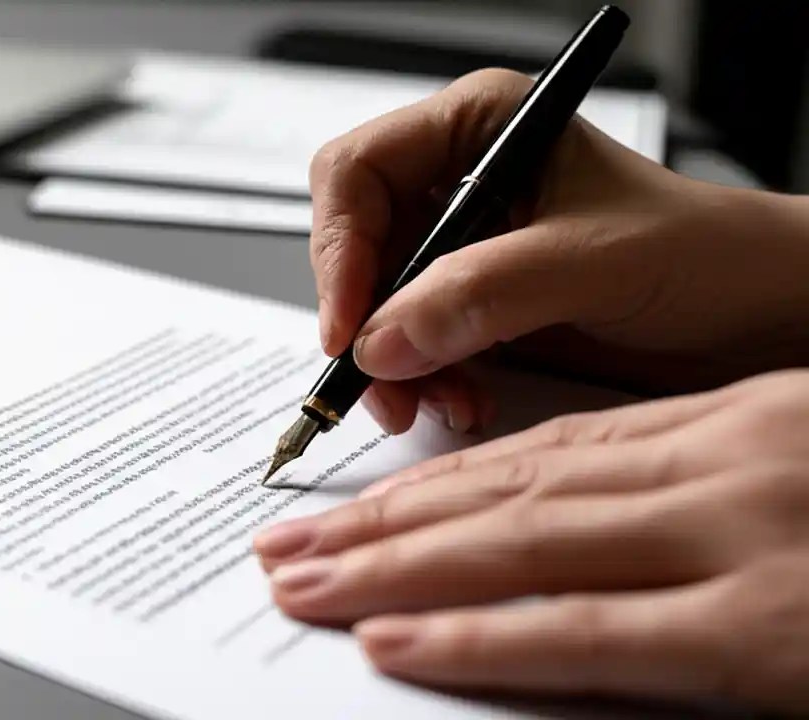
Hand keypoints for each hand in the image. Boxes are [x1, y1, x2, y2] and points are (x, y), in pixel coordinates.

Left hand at [254, 369, 808, 714]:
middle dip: (384, 520)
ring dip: (394, 567)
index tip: (361, 502)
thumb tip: (592, 519)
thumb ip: (700, 486)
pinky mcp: (761, 626)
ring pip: (520, 543)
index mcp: (733, 422)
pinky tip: (392, 641)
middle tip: (290, 543)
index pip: (550, 448)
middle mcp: (722, 464)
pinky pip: (584, 630)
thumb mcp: (804, 469)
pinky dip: (477, 636)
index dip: (436, 480)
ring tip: (304, 583)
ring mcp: (739, 538)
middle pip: (509, 487)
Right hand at [309, 68, 808, 434]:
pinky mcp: (471, 305)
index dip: (340, 248)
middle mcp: (459, 182)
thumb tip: (382, 336)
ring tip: (435, 400)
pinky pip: (408, 344)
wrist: (756, 319)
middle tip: (381, 381)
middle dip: (364, 321)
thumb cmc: (707, 255)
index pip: (358, 173)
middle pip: (356, 246)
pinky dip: (422, 381)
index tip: (350, 326)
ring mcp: (462, 248)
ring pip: (375, 304)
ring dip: (393, 364)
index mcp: (480, 129)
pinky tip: (462, 398)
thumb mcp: (597, 261)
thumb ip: (486, 290)